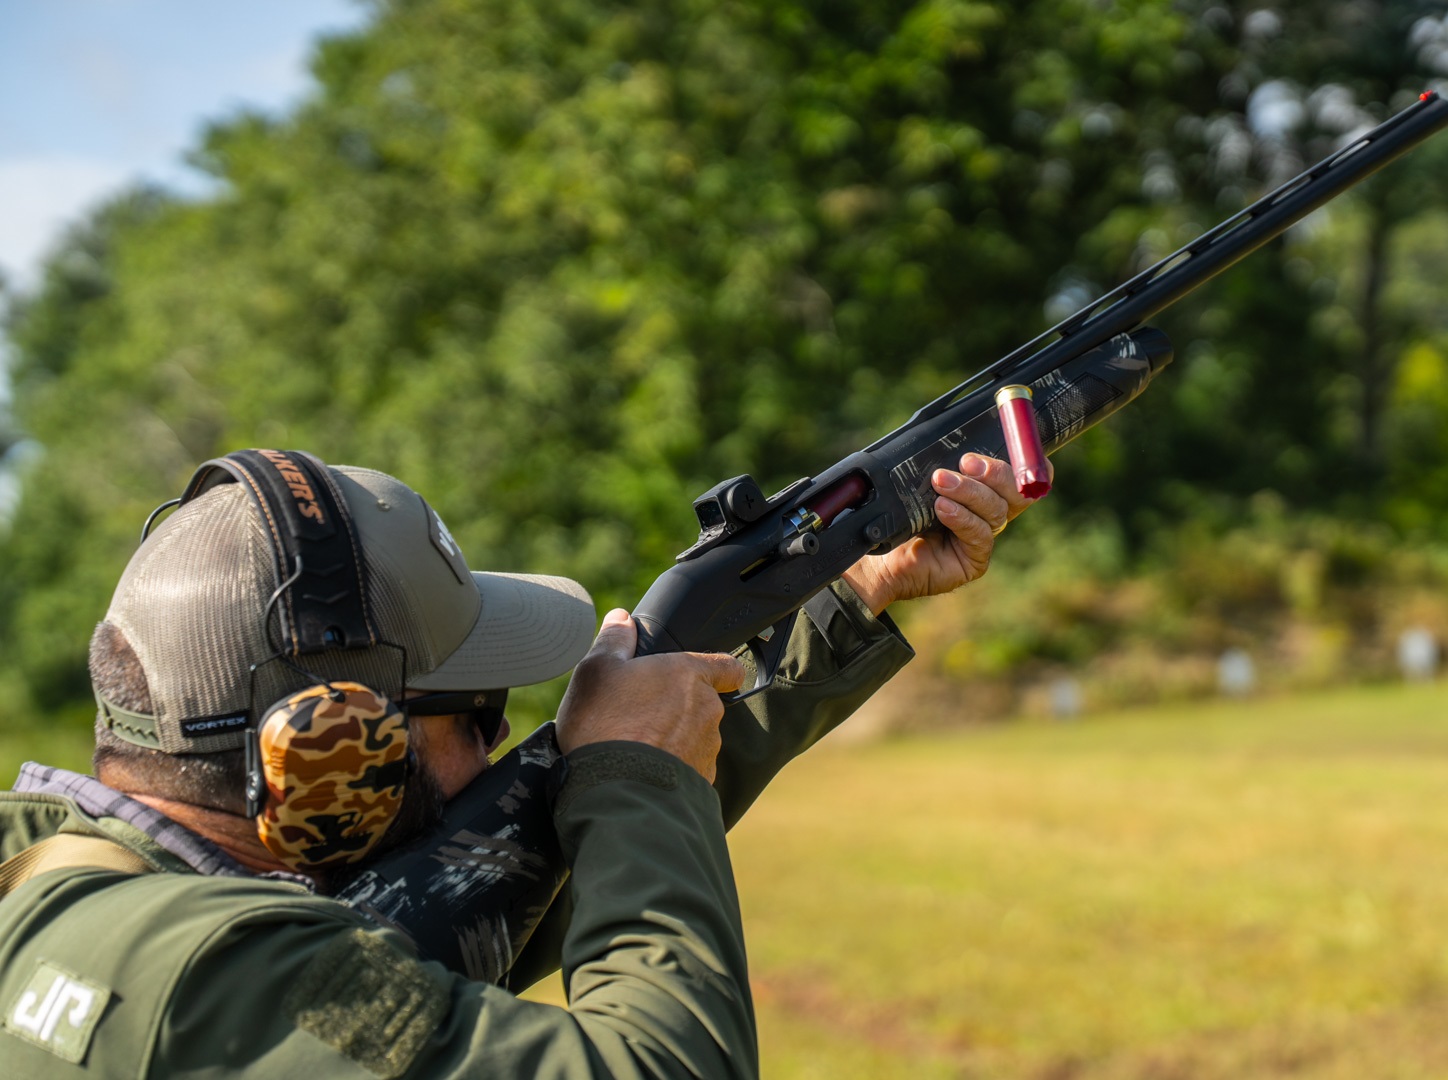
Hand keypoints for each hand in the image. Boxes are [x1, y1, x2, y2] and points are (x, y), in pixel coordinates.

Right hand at [556, 609, 745, 781]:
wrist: (615, 793)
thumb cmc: (604, 724)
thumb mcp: (597, 671)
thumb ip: (614, 640)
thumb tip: (622, 618)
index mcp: (687, 675)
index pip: (726, 666)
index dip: (720, 670)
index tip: (709, 676)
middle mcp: (707, 710)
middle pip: (703, 703)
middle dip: (679, 709)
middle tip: (641, 716)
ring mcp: (707, 749)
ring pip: (696, 738)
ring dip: (675, 740)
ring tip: (636, 749)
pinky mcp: (701, 782)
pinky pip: (688, 769)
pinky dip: (671, 769)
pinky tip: (642, 773)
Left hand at [841, 453, 1048, 614]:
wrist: (876, 556)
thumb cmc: (897, 514)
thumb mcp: (919, 479)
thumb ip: (941, 458)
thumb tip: (952, 431)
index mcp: (984, 490)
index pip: (1020, 474)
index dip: (1028, 461)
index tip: (1013, 440)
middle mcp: (989, 514)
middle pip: (1016, 491)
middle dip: (996, 472)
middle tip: (967, 462)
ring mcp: (984, 538)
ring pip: (996, 511)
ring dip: (969, 492)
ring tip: (940, 482)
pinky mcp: (974, 560)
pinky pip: (979, 535)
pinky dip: (962, 518)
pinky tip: (943, 509)